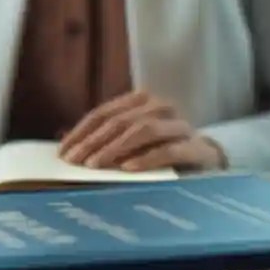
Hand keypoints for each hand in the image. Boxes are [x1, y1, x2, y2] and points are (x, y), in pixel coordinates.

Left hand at [57, 91, 225, 171]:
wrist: (206, 161)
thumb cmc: (160, 150)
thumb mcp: (130, 143)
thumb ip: (103, 139)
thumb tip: (65, 143)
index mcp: (141, 101)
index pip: (104, 113)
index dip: (81, 132)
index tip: (63, 152)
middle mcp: (161, 107)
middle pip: (120, 121)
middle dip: (94, 141)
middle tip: (76, 161)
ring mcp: (180, 125)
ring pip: (144, 129)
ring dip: (116, 147)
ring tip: (96, 165)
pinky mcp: (197, 147)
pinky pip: (170, 150)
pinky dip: (147, 158)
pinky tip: (128, 168)